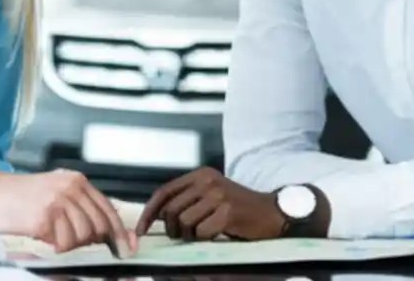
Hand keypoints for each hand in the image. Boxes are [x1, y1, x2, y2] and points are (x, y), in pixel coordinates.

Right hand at [0, 169, 137, 255]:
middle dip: (88, 241)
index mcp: (76, 181)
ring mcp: (57, 202)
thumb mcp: (52, 190)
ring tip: (48, 233)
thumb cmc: (16, 195)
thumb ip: (76, 205)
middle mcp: (70, 188)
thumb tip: (103, 231)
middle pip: (98, 228)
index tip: (129, 248)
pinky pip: (62, 244)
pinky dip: (53, 245)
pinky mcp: (43, 218)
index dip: (121, 233)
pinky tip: (39, 233)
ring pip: (81, 238)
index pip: (108, 210)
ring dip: (66, 243)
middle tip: (64, 239)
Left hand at [137, 167, 284, 240]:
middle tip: (183, 236)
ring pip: (184, 222)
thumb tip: (158, 216)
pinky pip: (201, 232)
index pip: (164, 192)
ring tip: (202, 234)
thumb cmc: (237, 208)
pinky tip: (216, 234)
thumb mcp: (210, 195)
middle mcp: (207, 181)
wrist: (271, 213)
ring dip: (189, 235)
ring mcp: (218, 195)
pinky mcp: (227, 212)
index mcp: (200, 175)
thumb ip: (187, 199)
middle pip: (171, 210)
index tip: (142, 229)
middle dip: (172, 229)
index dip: (150, 212)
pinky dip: (204, 239)